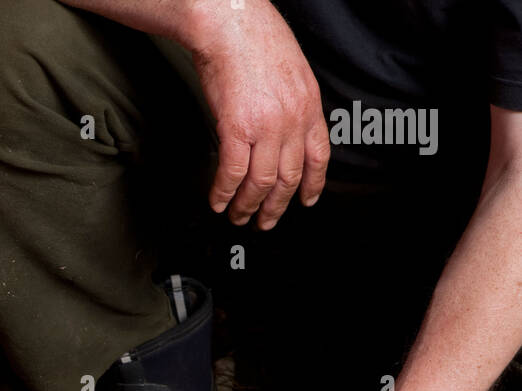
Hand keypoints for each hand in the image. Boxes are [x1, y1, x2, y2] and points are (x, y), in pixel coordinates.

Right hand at [190, 0, 329, 228]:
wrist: (230, 21)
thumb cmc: (254, 37)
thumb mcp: (290, 70)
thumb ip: (292, 102)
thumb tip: (283, 126)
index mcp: (308, 104)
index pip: (318, 155)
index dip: (313, 184)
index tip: (307, 200)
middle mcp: (291, 119)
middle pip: (288, 178)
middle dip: (276, 206)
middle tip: (266, 222)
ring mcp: (266, 126)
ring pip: (261, 183)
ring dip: (248, 206)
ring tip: (238, 216)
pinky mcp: (237, 128)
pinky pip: (233, 173)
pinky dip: (224, 192)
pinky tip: (219, 200)